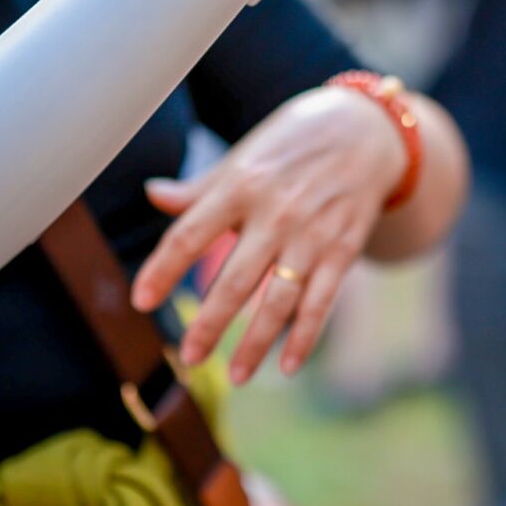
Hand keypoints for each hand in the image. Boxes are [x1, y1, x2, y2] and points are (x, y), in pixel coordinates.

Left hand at [131, 89, 405, 384]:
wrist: (364, 130)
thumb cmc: (292, 145)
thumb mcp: (245, 157)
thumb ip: (200, 188)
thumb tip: (152, 195)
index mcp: (240, 185)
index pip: (190, 234)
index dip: (163, 270)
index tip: (141, 302)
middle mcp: (275, 212)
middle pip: (235, 279)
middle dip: (210, 324)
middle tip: (189, 358)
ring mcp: (312, 234)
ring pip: (279, 299)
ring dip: (256, 342)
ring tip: (236, 375)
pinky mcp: (343, 249)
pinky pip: (321, 301)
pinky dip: (305, 337)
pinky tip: (286, 366)